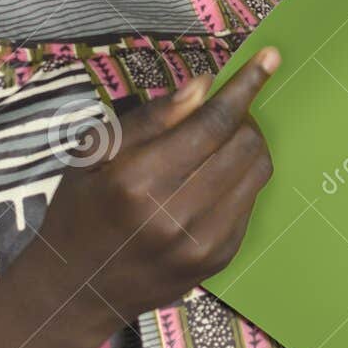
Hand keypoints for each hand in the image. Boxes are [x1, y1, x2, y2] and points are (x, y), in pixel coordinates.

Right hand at [40, 48, 281, 330]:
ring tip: (218, 143)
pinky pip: (251, 202)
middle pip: (242, 144)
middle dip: (242, 117)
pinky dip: (240, 179)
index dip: (245, 87)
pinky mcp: (218, 260)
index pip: (212, 124)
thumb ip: (150, 118)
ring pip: (256, 172)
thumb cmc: (80, 210)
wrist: (77, 289)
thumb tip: (204, 86)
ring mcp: (202, 243)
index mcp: (137, 182)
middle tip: (221, 112)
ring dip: (246, 145)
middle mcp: (175, 215)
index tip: (270, 58)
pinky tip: (211, 180)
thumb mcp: (93, 154)